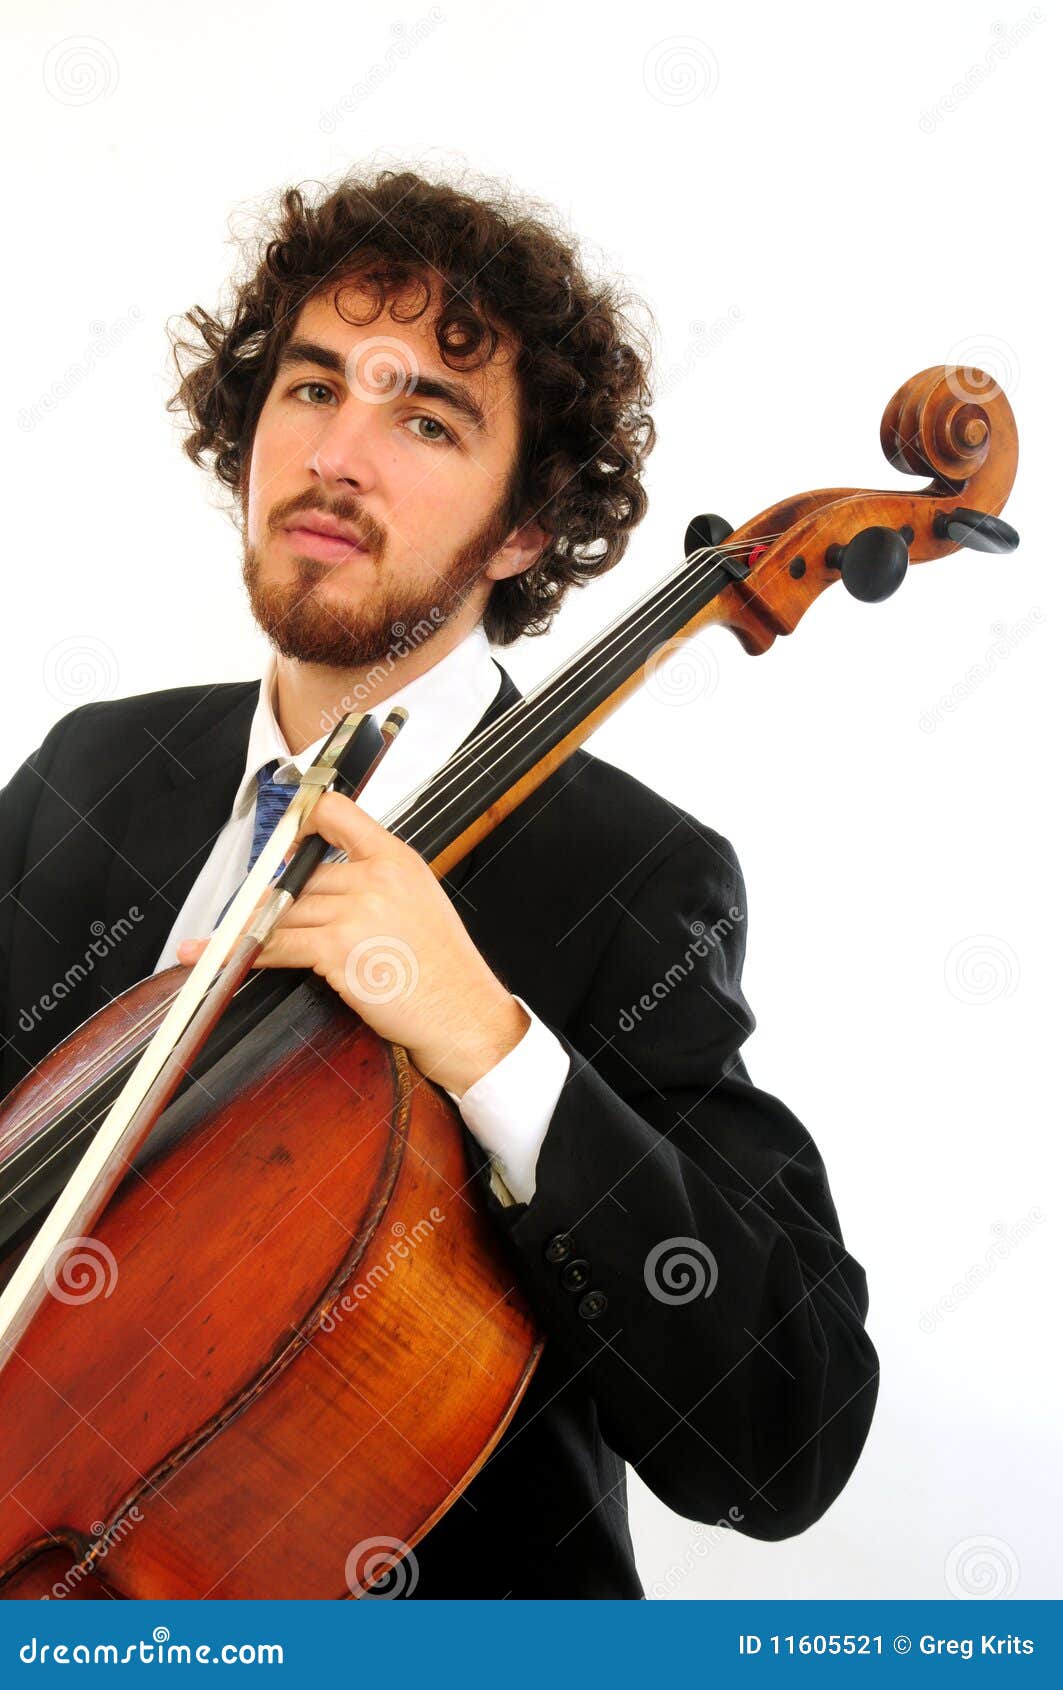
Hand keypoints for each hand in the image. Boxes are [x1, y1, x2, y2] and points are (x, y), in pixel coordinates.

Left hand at [176, 790, 529, 1095]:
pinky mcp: (338, 948)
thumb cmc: (444, 970)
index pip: (339, 814)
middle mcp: (376, 877)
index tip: (283, 824)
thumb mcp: (421, 903)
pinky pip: (279, 944)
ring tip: (220, 939)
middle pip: (303, 876)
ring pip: (286, 911)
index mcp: (398, 860)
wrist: (462, 1014)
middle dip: (278, 899)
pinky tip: (225, 955)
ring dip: (253, 927)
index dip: (303, 816)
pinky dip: (248, 951)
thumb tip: (328, 883)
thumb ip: (378, 882)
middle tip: (255, 913)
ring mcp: (356, 911)